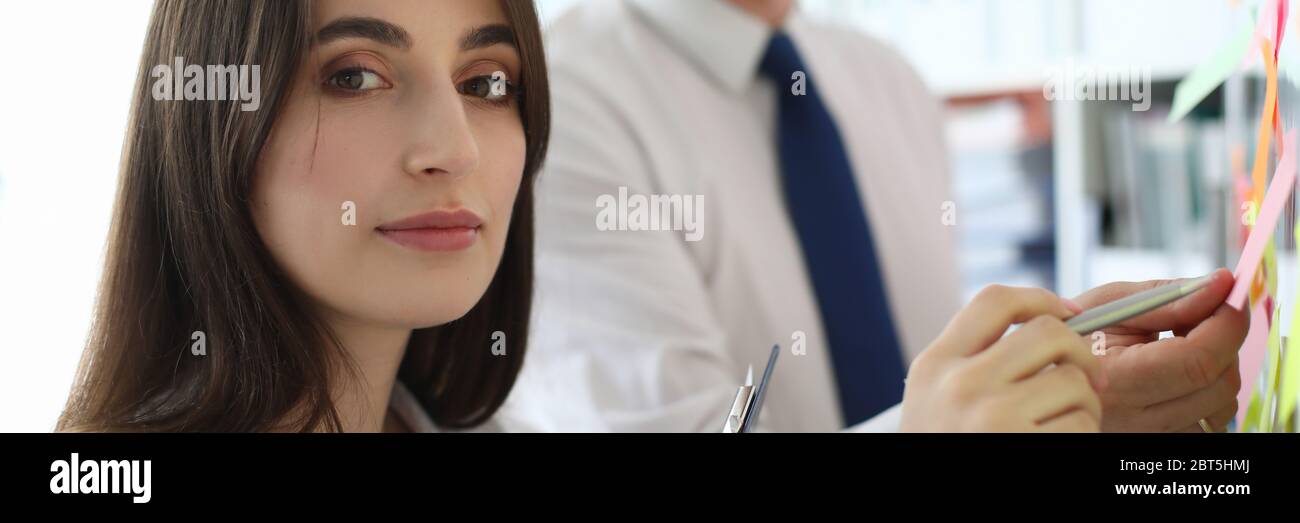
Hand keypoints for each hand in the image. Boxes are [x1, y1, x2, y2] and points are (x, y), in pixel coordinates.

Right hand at [900, 285, 1103, 431]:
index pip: (995, 301)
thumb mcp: (935, 395)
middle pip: (1048, 333)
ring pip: (1074, 383)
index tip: (1065, 314)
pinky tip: (1059, 445)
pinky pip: (1082, 426)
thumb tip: (1057, 322)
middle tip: (1084, 378)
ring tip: (1065, 422)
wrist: (927, 506)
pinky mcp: (1024, 448)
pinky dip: (1084, 435)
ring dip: (1085, 404)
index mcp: (936, 364)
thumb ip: (972, 357)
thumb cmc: (945, 445)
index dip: (1040, 299)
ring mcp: (991, 418)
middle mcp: (960, 384)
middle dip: (1080, 354)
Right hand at [1072, 269, 1247, 431]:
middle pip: (1219, 384)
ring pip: (1223, 407)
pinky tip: (1180, 374)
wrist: (1047, 373)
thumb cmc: (1074, 336)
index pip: (1196, 359)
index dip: (1226, 324)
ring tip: (1180, 347)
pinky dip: (1208, 393)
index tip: (1229, 297)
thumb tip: (1220, 284)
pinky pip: (1211, 423)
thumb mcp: (1108, 305)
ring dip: (1217, 369)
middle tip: (1198, 318)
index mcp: (1114, 380)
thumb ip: (1166, 297)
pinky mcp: (1162, 444)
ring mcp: (1150, 438)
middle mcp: (1133, 420)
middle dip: (1224, 343)